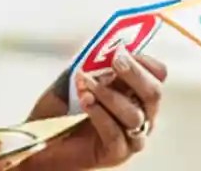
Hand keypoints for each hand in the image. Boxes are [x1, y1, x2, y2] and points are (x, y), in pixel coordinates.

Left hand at [26, 50, 166, 169]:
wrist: (43, 139)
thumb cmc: (63, 109)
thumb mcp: (78, 77)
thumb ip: (93, 63)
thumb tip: (105, 46)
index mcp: (136, 93)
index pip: (157, 74)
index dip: (144, 61)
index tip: (123, 50)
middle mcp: (141, 115)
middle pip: (153, 93)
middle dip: (135, 74)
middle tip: (116, 62)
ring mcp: (131, 136)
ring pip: (134, 114)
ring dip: (108, 95)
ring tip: (87, 85)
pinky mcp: (117, 153)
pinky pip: (115, 133)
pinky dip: (100, 114)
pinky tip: (86, 102)